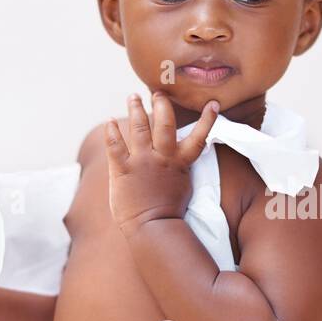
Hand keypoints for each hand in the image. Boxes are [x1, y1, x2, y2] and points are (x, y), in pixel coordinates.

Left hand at [104, 91, 218, 236]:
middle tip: (158, 92)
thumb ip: (178, 170)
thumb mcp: (182, 188)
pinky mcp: (123, 170)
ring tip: (133, 97)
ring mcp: (142, 162)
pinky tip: (109, 122)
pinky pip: (115, 146)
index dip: (207, 120)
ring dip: (136, 109)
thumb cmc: (169, 213)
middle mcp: (162, 158)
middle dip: (162, 105)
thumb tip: (178, 161)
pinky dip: (112, 132)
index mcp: (180, 163)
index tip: (213, 103)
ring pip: (139, 128)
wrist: (153, 228)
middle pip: (165, 124)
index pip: (199, 137)